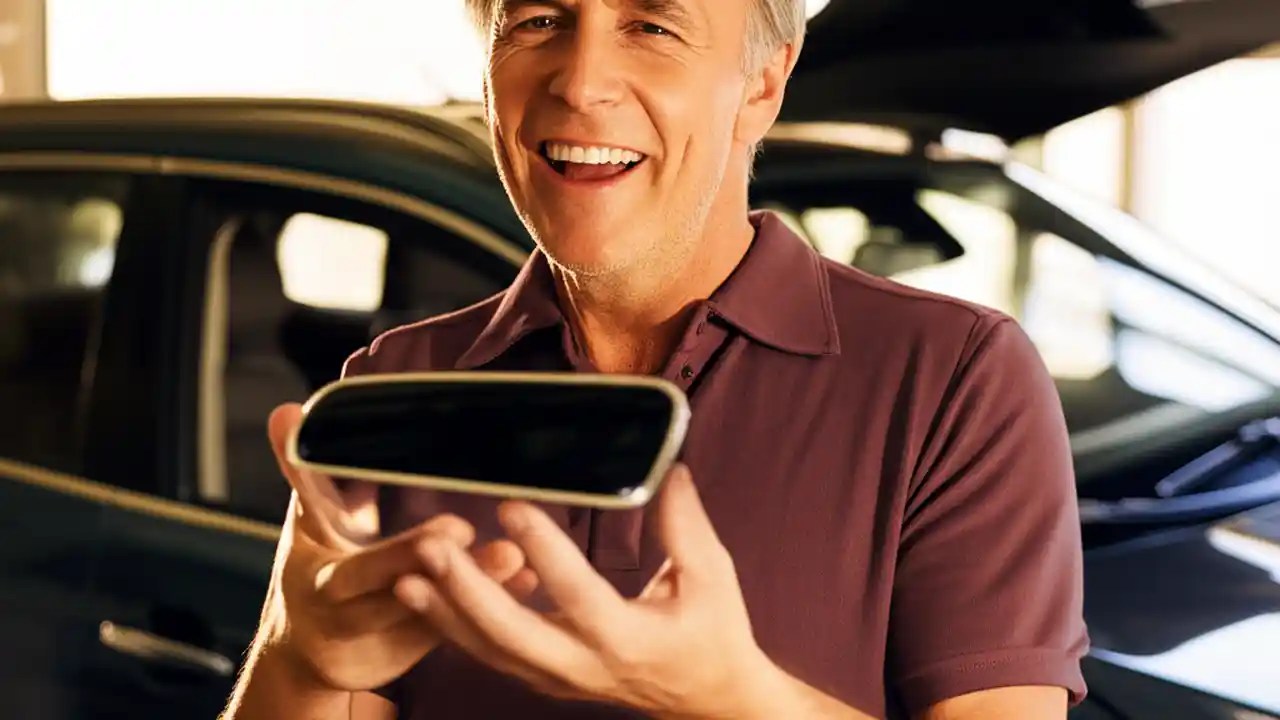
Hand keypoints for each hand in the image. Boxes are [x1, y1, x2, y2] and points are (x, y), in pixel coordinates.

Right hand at [259, 403, 539, 692]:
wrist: (308, 653)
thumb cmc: (317, 569)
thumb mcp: (308, 523)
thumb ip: (307, 472)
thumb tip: (289, 410)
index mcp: (315, 552)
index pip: (320, 516)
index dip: (336, 492)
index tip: (377, 481)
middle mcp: (338, 596)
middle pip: (371, 574)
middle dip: (411, 553)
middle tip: (460, 528)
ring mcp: (372, 629)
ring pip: (420, 605)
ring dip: (468, 581)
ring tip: (511, 554)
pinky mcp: (409, 648)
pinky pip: (452, 626)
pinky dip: (490, 604)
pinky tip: (528, 580)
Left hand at [402, 464, 779, 718]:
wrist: (709, 701)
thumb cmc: (714, 633)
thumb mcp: (713, 576)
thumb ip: (687, 524)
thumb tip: (669, 467)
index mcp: (629, 639)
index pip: (578, 593)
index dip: (544, 550)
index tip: (512, 503)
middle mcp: (587, 666)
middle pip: (513, 636)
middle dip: (467, 592)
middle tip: (431, 548)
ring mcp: (562, 679)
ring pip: (492, 652)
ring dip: (447, 613)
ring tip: (408, 573)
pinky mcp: (548, 679)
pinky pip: (492, 656)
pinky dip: (457, 628)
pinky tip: (428, 595)